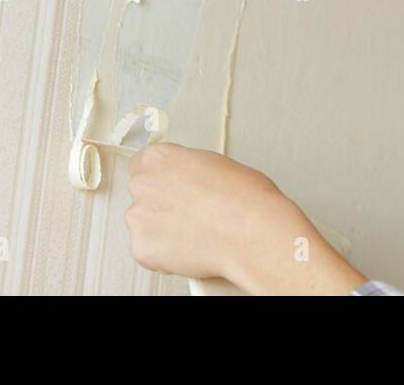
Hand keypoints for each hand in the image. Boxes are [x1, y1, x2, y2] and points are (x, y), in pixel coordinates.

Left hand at [124, 142, 366, 294]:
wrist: (260, 237)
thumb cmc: (256, 201)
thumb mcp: (226, 166)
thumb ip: (198, 167)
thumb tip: (195, 173)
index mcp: (165, 155)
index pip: (149, 158)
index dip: (170, 174)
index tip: (180, 184)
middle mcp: (147, 182)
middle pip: (146, 188)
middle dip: (167, 198)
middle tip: (197, 209)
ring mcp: (143, 216)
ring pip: (148, 218)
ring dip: (167, 223)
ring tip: (201, 228)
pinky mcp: (146, 248)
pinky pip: (151, 246)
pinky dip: (167, 248)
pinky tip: (195, 246)